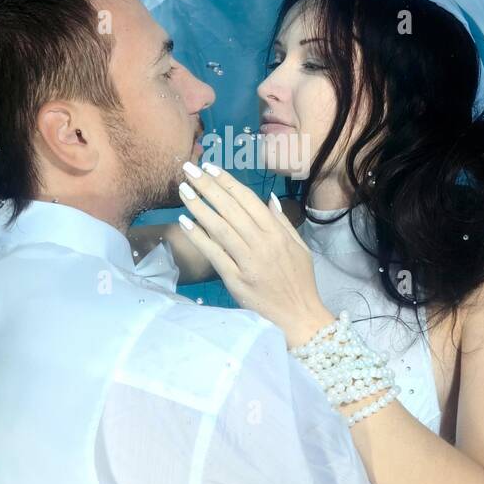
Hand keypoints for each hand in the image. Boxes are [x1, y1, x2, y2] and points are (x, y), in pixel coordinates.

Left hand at [177, 163, 332, 347]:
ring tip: (183, 189)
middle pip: (230, 209)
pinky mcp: (235, 280)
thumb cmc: (300, 282)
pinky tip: (184, 221)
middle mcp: (262, 244)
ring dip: (199, 206)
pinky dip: (198, 236)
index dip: (227, 182)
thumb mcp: (299, 248)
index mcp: (277, 233)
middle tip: (189, 169)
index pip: (248, 200)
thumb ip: (283, 222)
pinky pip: (214, 254)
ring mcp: (248, 262)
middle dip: (208, 186)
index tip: (210, 167)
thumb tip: (268, 198)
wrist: (299, 317)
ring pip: (219, 228)